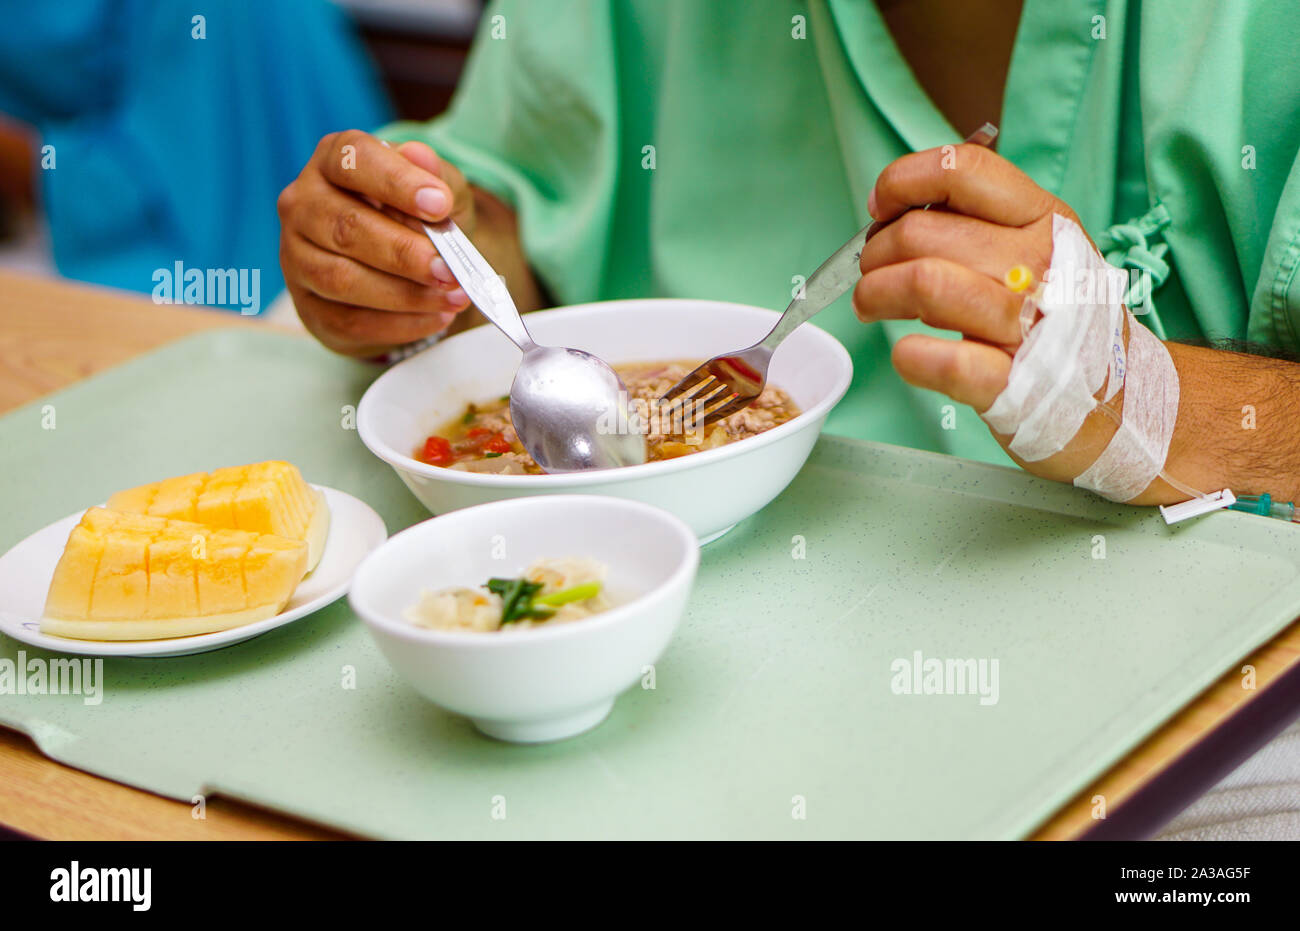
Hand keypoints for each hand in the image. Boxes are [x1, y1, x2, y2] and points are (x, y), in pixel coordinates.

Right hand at [277, 131, 475, 356]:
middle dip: (404, 253)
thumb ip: (437, 175)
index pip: (353, 161)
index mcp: (332, 162)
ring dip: (405, 294)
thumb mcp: (440, 192)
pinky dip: (400, 324)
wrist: (406, 268)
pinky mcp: (308, 307)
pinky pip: (350, 320)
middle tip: (450, 270)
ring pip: (342, 279)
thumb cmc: (418, 218)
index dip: (397, 183)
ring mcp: (297, 258)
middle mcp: (303, 205)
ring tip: (452, 297)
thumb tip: (421, 155)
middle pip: (345, 228)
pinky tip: (436, 317)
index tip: (439, 204)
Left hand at [853, 144, 1118, 484]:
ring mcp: (1029, 326)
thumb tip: (894, 209)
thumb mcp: (1040, 249)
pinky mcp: (1014, 385)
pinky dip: (910, 357)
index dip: (903, 181)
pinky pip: (947, 362)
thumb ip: (979, 222)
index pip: (963, 170)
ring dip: (876, 294)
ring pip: (925, 284)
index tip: (879, 208)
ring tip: (870, 305)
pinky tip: (906, 354)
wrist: (1123, 399)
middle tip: (870, 272)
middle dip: (875, 252)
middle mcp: (1041, 265)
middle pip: (923, 232)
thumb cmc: (1061, 320)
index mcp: (1045, 219)